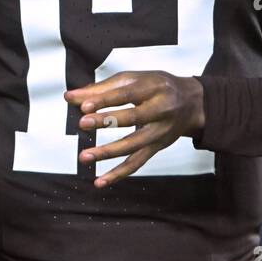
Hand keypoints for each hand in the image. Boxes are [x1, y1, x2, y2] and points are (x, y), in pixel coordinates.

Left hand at [64, 71, 204, 187]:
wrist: (191, 103)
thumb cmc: (157, 87)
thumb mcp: (133, 79)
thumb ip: (101, 88)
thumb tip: (71, 97)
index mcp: (154, 88)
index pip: (127, 94)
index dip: (105, 100)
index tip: (83, 105)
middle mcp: (161, 110)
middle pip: (133, 118)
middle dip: (106, 121)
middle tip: (83, 123)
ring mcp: (160, 132)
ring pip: (134, 145)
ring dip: (108, 152)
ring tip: (85, 156)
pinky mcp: (157, 147)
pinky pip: (137, 163)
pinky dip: (118, 174)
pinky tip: (100, 181)